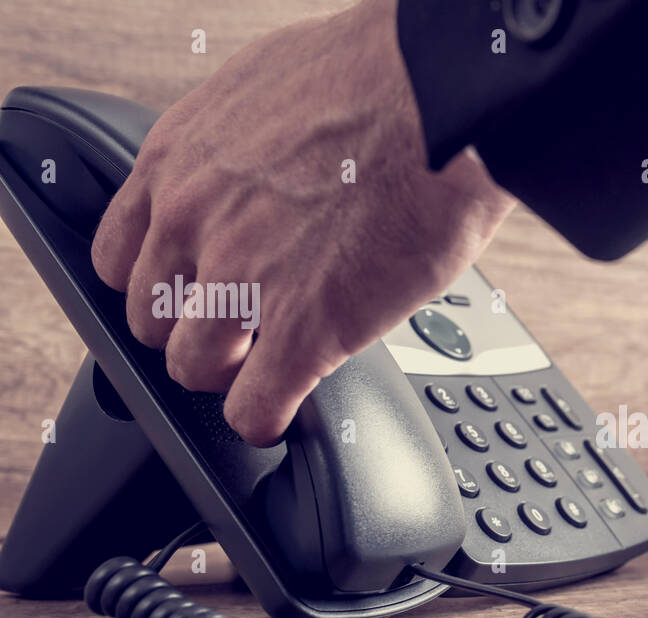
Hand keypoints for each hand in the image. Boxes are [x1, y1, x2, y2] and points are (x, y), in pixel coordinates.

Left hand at [91, 0, 515, 445]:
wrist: (441, 99)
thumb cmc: (382, 83)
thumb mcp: (268, 96)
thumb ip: (237, 153)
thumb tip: (257, 176)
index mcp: (178, 161)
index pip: (120, 257)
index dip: (160, 287)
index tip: (189, 297)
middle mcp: (194, 221)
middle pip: (151, 319)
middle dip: (195, 331)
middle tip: (242, 332)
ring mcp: (242, 280)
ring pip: (193, 369)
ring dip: (231, 377)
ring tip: (270, 370)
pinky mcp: (303, 329)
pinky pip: (255, 409)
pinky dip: (268, 420)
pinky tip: (290, 410)